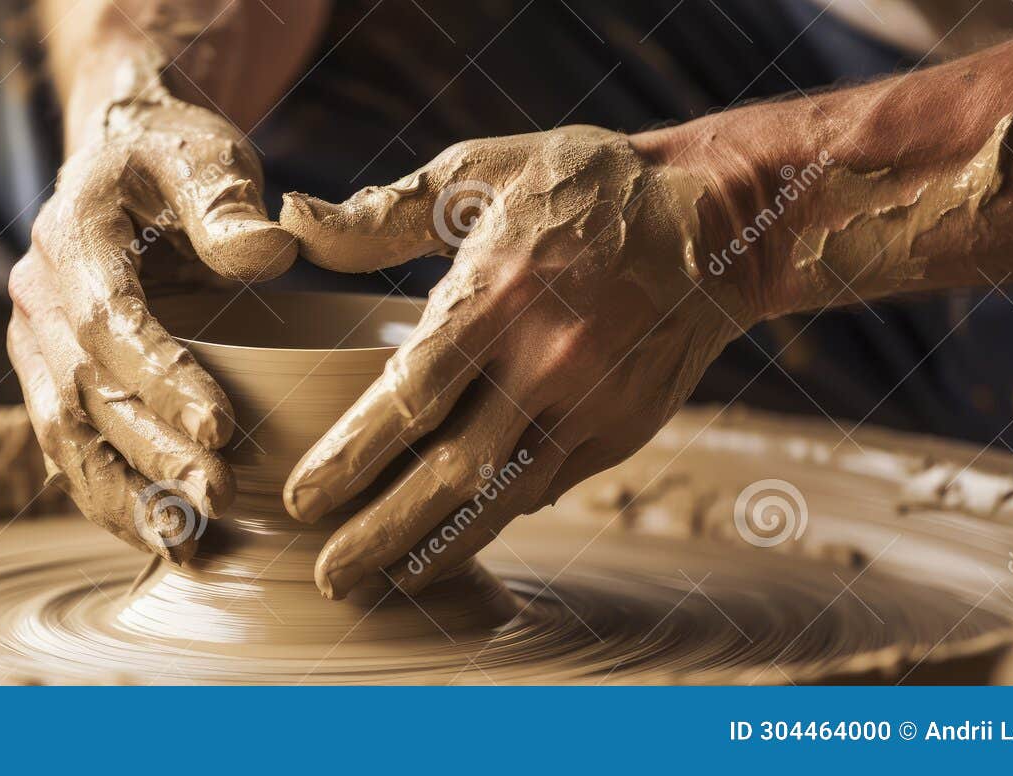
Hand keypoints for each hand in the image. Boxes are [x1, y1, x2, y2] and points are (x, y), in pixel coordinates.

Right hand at [8, 91, 296, 562]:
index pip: (108, 320)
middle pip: (85, 390)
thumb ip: (229, 203)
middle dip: (151, 451)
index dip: (160, 377)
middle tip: (217, 495)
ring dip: (122, 495)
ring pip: (65, 434)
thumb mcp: (207, 155)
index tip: (221, 427)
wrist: (122, 158)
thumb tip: (272, 253)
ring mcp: (34, 342)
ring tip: (185, 543)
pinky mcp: (50, 377)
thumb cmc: (174, 157)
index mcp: (71, 235)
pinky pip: (70, 448)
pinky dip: (111, 497)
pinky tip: (164, 538)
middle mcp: (36, 294)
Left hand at [279, 125, 756, 597]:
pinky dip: (498, 517)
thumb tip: (293, 225)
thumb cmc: (584, 185)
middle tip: (331, 577)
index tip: (301, 499)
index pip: (410, 397)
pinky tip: (456, 536)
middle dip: (381, 533)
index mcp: (500, 294)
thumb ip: (384, 215)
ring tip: (386, 583)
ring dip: (439, 549)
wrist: (719, 217)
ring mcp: (593, 404)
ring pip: (503, 499)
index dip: (350, 458)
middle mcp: (547, 361)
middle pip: (450, 472)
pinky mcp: (625, 429)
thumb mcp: (480, 174)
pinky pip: (549, 487)